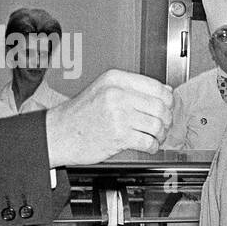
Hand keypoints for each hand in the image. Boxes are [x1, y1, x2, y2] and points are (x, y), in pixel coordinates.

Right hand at [45, 70, 173, 166]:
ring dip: (160, 135)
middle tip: (163, 126)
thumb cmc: (81, 114)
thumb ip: (134, 88)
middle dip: (166, 120)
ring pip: (157, 125)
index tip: (167, 108)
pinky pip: (148, 141)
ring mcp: (118, 115)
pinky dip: (153, 146)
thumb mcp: (104, 90)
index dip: (167, 100)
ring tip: (154, 137)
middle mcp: (117, 94)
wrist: (59, 134)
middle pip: (160, 107)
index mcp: (115, 79)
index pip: (156, 86)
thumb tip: (166, 91)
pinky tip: (148, 145)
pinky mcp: (119, 135)